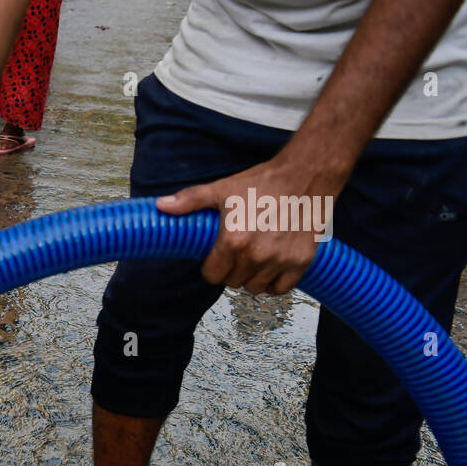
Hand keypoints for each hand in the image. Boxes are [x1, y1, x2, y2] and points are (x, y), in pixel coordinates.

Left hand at [157, 155, 340, 294]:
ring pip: (255, 288)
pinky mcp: (301, 262)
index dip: (213, 266)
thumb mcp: (222, 190)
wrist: (305, 176)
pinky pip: (281, 289)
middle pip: (233, 283)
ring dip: (252, 277)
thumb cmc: (263, 183)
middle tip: (239, 252)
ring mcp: (280, 261)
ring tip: (255, 257)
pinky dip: (275, 283)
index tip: (219, 256)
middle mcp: (256, 255)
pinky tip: (272, 266)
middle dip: (232, 270)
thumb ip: (190, 201)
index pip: (212, 276)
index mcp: (233, 241)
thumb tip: (161, 206)